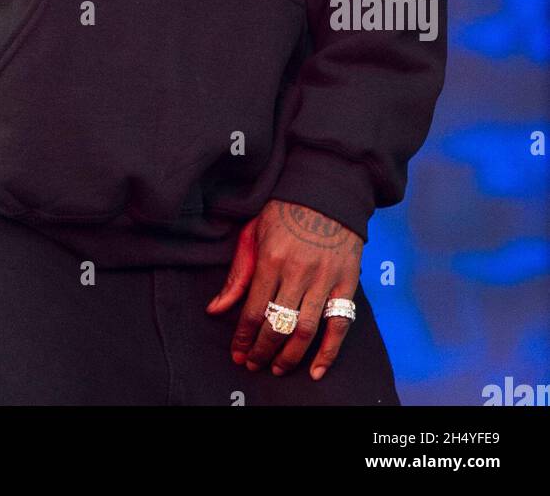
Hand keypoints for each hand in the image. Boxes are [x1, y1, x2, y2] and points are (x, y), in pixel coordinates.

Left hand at [205, 199, 362, 380]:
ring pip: (305, 330)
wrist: (326, 192)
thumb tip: (215, 309)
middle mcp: (298, 271)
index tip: (237, 353)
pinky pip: (339, 324)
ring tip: (277, 368)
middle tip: (253, 364)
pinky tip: (316, 370)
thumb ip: (237, 275)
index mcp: (271, 258)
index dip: (244, 337)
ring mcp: (324, 278)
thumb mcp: (253, 234)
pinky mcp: (347, 282)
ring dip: (290, 356)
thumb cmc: (283, 212)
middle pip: (278, 325)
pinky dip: (329, 352)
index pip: (254, 311)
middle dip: (262, 351)